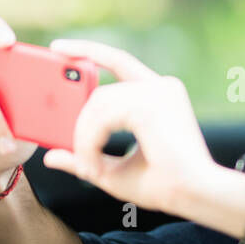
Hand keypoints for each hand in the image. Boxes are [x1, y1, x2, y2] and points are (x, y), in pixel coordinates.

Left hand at [39, 39, 216, 214]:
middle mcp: (161, 87)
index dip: (88, 51)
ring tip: (88, 166)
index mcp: (158, 95)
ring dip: (85, 137)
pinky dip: (91, 140)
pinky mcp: (153, 102)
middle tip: (60, 139)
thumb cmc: (164, 185)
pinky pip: (104, 114)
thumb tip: (50, 157)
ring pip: (99, 103)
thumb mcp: (111, 171)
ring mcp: (159, 91)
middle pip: (102, 90)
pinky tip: (95, 163)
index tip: (58, 48)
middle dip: (78, 115)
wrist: (194, 195)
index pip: (118, 61)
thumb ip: (83, 158)